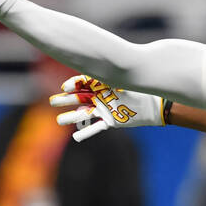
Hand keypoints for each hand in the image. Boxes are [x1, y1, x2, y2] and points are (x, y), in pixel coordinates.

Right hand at [50, 75, 164, 141]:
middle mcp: (100, 97)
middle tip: (53, 102)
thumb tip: (100, 68)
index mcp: (101, 84)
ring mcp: (104, 110)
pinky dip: (86, 132)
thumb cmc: (139, 89)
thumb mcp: (124, 81)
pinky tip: (75, 137)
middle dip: (66, 100)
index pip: (82, 83)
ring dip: (72, 117)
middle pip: (79, 99)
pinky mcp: (110, 121)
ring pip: (84, 114)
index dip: (73, 85)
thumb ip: (111, 77)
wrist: (152, 104)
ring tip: (59, 120)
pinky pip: (96, 127)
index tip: (64, 88)